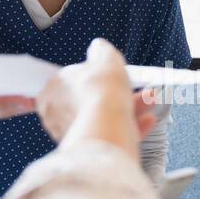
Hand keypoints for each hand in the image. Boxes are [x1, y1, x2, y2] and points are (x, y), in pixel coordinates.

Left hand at [36, 38, 157, 147]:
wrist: (108, 125)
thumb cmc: (100, 90)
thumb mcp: (104, 57)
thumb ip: (101, 50)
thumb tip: (98, 48)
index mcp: (51, 92)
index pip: (67, 81)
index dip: (91, 77)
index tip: (107, 76)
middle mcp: (57, 117)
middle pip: (89, 101)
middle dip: (116, 93)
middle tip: (132, 88)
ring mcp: (73, 135)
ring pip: (103, 118)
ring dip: (129, 109)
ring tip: (148, 101)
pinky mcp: (90, 150)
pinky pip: (111, 135)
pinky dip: (130, 127)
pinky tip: (147, 120)